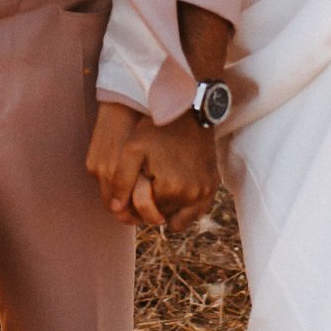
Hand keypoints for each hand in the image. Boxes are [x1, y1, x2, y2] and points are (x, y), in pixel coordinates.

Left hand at [87, 103, 223, 230]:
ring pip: (182, 218)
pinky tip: (176, 190)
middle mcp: (192, 196)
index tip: (137, 186)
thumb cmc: (157, 129)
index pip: (147, 213)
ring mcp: (206, 192)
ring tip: (161, 187)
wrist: (190, 111)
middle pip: (164, 216)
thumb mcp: (132, 150)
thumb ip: (121, 181)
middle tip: (149, 183)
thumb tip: (116, 209)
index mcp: (171, 190)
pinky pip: (198, 211)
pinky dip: (187, 207)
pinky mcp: (213, 186)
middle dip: (154, 206)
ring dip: (170, 209)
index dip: (137, 204)